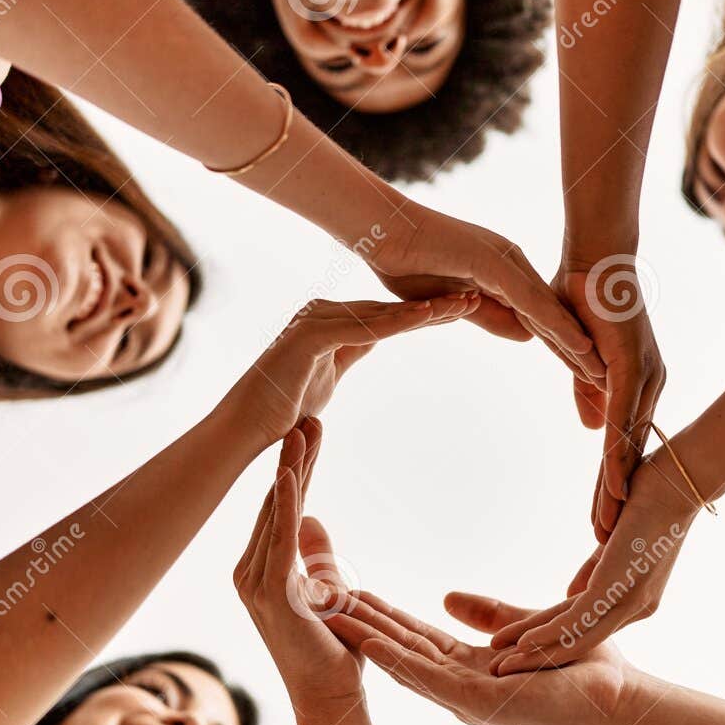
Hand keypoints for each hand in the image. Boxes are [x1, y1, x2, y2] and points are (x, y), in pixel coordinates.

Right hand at [225, 295, 477, 448]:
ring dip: (426, 309)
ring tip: (465, 303)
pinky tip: (428, 316)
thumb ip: (350, 351)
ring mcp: (314, 321)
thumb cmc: (283, 409)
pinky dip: (397, 323)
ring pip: (382, 314)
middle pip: (391, 309)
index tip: (464, 309)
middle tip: (478, 296)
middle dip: (435, 304)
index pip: (389, 316)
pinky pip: (363, 328)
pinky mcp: (308, 337)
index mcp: (331, 321)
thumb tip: (372, 339)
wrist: (246, 428)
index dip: (427, 311)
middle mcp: (323, 313)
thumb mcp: (329, 375)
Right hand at [233, 419, 365, 707]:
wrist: (332, 700)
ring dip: (290, 470)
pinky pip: (279, 542)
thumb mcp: (328, 590)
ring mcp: (255, 585)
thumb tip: (311, 517)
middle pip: (277, 504)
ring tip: (301, 429)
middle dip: (293, 459)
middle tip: (307, 412)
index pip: (281, 508)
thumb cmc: (334, 652)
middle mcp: (249, 573)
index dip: (297, 468)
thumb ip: (317, 556)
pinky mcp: (272, 596)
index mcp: (261, 570)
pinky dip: (285, 505)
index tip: (311, 428)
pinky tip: (290, 474)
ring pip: (276, 515)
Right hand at [324, 589, 633, 724]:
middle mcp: (457, 689)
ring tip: (326, 614)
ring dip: (363, 639)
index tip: (342, 591)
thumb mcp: (524, 629)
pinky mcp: (480, 703)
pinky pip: (430, 677)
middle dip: (356, 623)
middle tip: (314, 596)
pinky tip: (368, 641)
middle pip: (396, 649)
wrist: (619, 698)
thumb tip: (448, 596)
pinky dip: (396, 658)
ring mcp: (465, 699)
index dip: (376, 614)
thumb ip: (486, 616)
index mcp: (467, 671)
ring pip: (403, 662)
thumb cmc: (582, 668)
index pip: (411, 638)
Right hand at [364, 204, 604, 386]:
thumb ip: (486, 314)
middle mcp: (511, 263)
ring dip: (576, 343)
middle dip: (577, 349)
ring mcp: (505, 260)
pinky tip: (579, 346)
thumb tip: (524, 335)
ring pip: (549, 311)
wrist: (379, 229)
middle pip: (552, 315)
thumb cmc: (406, 263)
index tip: (582, 374)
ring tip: (602, 373)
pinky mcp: (493, 261)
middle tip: (604, 380)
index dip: (561, 346)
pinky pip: (532, 300)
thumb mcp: (451, 301)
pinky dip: (557, 325)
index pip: (540, 318)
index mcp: (502, 272)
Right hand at [485, 451, 699, 675]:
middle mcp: (635, 609)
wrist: (677, 483)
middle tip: (501, 669)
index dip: (548, 639)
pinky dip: (546, 634)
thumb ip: (593, 572)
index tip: (517, 649)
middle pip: (576, 640)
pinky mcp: (617, 589)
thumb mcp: (614, 548)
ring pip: (574, 639)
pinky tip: (521, 644)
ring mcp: (628, 602)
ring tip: (501, 664)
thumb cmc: (649, 505)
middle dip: (536, 656)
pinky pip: (576, 621)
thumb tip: (568, 594)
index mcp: (635, 601)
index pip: (583, 626)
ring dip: (535, 653)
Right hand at [553, 252, 665, 540]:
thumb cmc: (583, 293)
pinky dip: (618, 461)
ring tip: (605, 533)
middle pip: (630, 458)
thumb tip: (590, 426)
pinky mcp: (632, 369)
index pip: (622, 446)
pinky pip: (623, 425)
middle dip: (616, 503)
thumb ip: (586, 389)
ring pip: (628, 450)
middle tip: (605, 546)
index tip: (601, 521)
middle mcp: (648, 386)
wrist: (594, 251)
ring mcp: (644, 379)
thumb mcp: (578, 354)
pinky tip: (612, 492)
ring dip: (616, 493)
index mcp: (636, 383)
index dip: (612, 484)